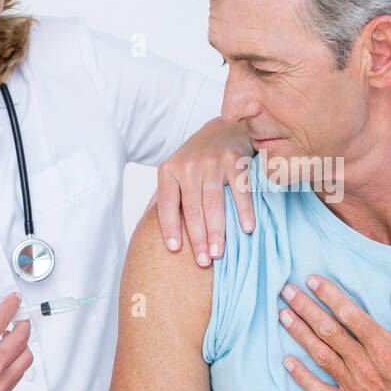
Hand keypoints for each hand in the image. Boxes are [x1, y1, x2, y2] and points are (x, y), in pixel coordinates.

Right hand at [0, 292, 33, 390]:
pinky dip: (18, 362)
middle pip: (21, 336)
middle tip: (19, 318)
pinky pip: (20, 374)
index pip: (2, 318)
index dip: (12, 305)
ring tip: (13, 340)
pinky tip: (9, 359)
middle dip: (23, 323)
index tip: (15, 300)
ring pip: (26, 356)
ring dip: (23, 344)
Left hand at [151, 117, 254, 266]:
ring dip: (217, 231)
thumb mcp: (173, 173)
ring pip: (213, 203)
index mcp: (169, 171)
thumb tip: (143, 227)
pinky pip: (240, 191)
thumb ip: (161, 198)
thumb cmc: (195, 160)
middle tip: (202, 261)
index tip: (175, 250)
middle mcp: (188, 165)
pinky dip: (244, 211)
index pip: (166, 204)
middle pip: (192, 208)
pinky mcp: (235, 160)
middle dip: (197, 238)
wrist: (222, 129)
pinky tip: (247, 229)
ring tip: (218, 254)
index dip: (169, 228)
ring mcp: (212, 162)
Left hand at [276, 275, 390, 390]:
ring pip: (319, 355)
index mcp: (385, 347)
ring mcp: (355, 389)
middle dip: (305, 307)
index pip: (349, 314)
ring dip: (299, 333)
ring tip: (283, 315)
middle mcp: (365, 366)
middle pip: (327, 330)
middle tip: (287, 290)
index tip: (312, 280)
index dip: (328, 294)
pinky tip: (287, 362)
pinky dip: (301, 376)